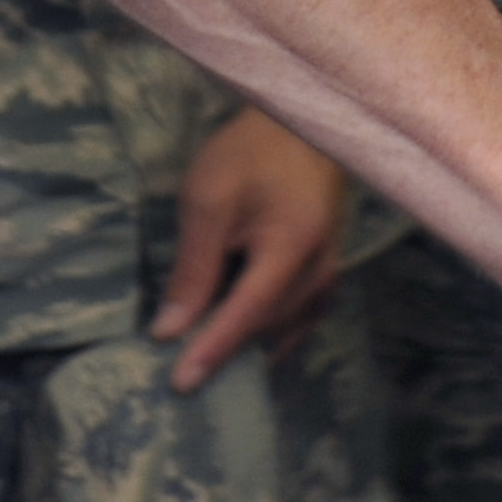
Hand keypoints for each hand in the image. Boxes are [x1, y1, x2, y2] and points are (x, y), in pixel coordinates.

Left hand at [155, 108, 351, 388]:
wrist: (300, 116)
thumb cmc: (249, 153)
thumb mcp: (208, 202)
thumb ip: (193, 269)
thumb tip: (170, 330)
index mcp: (292, 247)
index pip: (248, 314)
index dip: (213, 351)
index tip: (181, 386)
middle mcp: (320, 261)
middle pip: (274, 323)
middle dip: (233, 353)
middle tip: (188, 379)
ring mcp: (331, 258)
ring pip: (296, 320)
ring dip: (259, 345)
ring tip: (221, 366)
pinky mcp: (331, 252)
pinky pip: (312, 305)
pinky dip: (285, 327)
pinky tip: (262, 338)